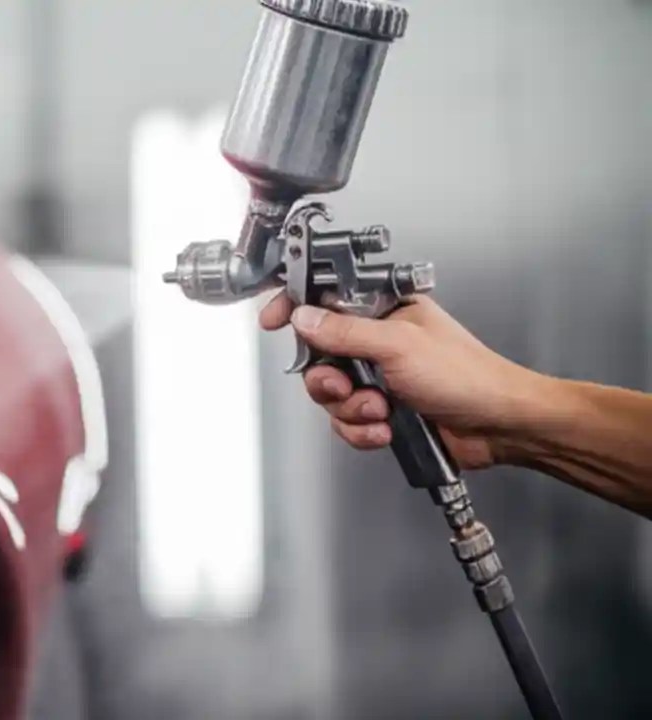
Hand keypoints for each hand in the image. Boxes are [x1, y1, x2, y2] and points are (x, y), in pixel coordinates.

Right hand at [259, 294, 542, 469]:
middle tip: (344, 385)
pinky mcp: (381, 411)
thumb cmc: (468, 376)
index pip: (326, 299)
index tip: (273, 319)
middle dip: (328, 379)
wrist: (498, 426)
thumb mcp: (399, 345)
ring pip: (329, 394)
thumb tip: (304, 318)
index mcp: (384, 311)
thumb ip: (345, 331)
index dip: (296, 308)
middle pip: (318, 355)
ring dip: (350, 409)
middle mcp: (377, 342)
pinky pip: (345, 422)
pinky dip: (361, 430)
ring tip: (379, 411)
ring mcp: (378, 378)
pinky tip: (386, 428)